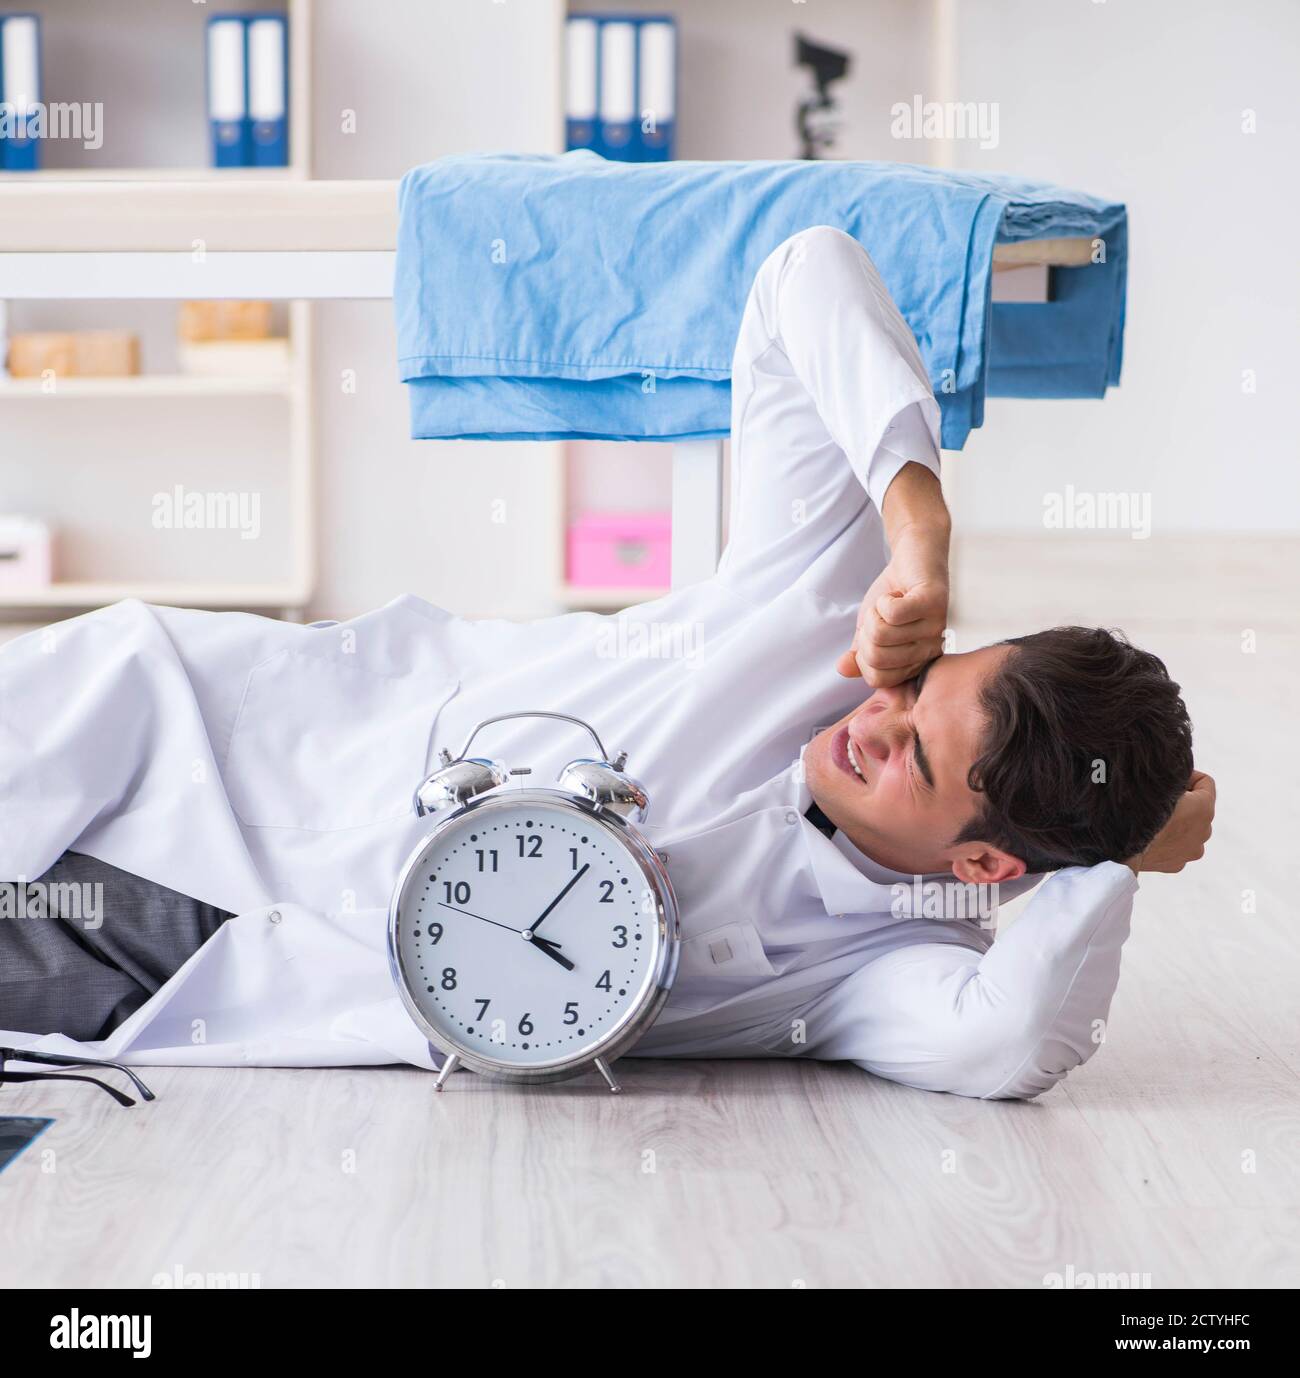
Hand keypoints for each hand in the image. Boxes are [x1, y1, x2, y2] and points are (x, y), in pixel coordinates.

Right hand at [837, 529, 948, 687]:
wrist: (913, 556)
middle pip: (877, 658)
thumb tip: (843, 668)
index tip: (872, 635)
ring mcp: (935, 627)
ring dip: (875, 611)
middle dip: (866, 632)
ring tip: (890, 602)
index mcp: (916, 663)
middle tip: (880, 614)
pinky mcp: (934, 603)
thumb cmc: (893, 595)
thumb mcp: (868, 629)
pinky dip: (883, 600)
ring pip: (881, 633)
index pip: (878, 679)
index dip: (862, 657)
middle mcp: (930, 650)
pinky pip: (893, 613)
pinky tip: (896, 594)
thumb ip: (859, 654)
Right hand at [1127, 771, 1215, 873]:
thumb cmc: (1137, 812)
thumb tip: (1166, 770)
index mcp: (1204, 808)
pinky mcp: (1177, 864)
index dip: (1187, 776)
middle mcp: (1205, 831)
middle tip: (1157, 799)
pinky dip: (1167, 842)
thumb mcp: (1153, 783)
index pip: (1206, 781)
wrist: (1120, 849)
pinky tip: (1149, 838)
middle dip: (1182, 802)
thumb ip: (1167, 776)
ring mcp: (1191, 850)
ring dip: (1176, 823)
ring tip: (1152, 820)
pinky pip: (1176, 847)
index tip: (1169, 779)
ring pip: (1189, 830)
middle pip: (1198, 808)